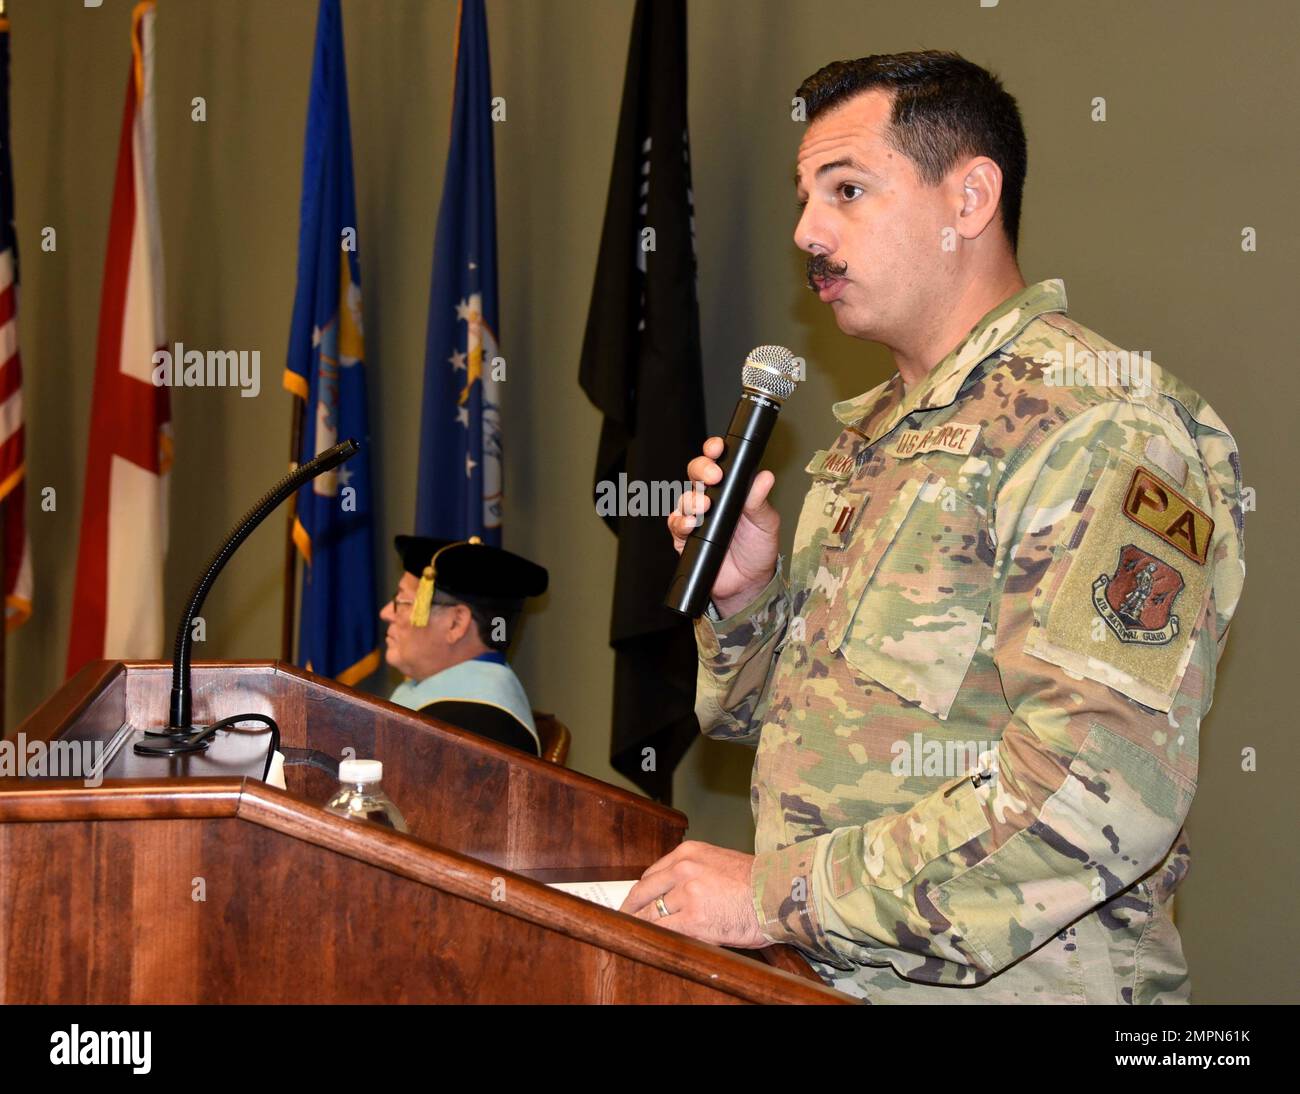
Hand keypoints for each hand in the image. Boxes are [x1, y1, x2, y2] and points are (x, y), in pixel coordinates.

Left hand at [618, 840, 768, 948]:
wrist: (778, 894)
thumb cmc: (756, 882)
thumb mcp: (719, 862)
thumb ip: (693, 872)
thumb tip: (671, 893)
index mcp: (688, 852)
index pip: (652, 873)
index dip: (641, 891)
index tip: (634, 901)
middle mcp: (683, 869)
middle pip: (644, 891)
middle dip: (631, 908)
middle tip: (625, 919)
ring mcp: (687, 894)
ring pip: (651, 913)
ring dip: (643, 925)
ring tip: (636, 934)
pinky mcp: (693, 919)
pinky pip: (664, 931)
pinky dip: (656, 937)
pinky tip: (652, 942)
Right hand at [667, 436, 778, 616]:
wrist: (748, 584)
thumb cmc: (757, 550)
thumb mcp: (766, 523)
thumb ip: (760, 501)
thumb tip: (765, 477)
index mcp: (731, 490)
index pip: (718, 462)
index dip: (714, 450)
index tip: (717, 447)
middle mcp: (711, 499)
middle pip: (696, 474)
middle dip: (701, 469)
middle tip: (713, 476)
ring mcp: (696, 517)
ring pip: (684, 497)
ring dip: (692, 498)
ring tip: (704, 506)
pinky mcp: (685, 537)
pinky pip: (676, 524)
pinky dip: (681, 522)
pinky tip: (692, 524)